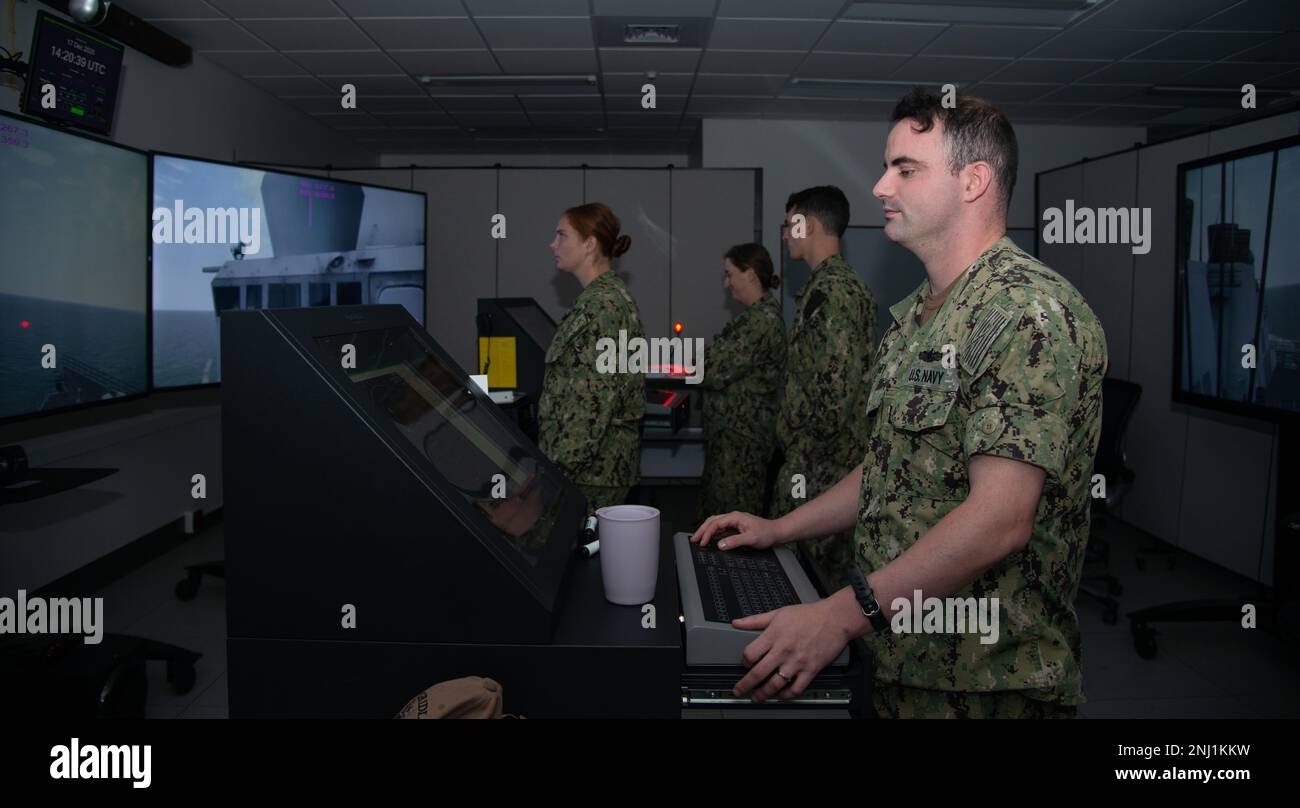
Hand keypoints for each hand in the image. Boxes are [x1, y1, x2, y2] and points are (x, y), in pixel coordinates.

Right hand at [690, 511, 782, 549]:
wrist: (776, 532)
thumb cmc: (766, 533)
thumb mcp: (750, 538)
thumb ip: (734, 541)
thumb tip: (720, 545)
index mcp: (735, 517)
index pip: (715, 524)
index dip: (707, 533)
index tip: (702, 543)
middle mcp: (733, 517)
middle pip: (712, 521)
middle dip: (702, 530)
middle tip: (694, 540)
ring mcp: (734, 522)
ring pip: (715, 524)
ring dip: (706, 531)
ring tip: (699, 540)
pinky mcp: (736, 528)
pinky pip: (721, 529)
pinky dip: (713, 534)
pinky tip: (711, 540)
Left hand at [731, 599, 850, 702]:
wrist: (835, 619)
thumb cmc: (809, 615)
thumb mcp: (778, 613)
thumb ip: (755, 620)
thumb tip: (736, 622)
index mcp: (774, 635)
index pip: (750, 654)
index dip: (744, 661)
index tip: (744, 664)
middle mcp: (784, 650)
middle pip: (759, 673)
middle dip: (746, 685)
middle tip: (739, 690)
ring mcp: (797, 662)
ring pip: (775, 684)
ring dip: (763, 694)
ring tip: (757, 698)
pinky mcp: (811, 670)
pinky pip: (796, 688)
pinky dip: (786, 695)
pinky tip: (781, 695)